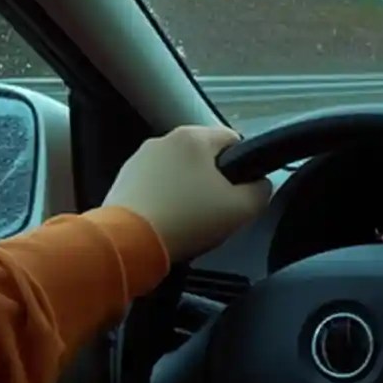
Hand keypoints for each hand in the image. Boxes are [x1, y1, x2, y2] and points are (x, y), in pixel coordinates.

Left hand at [103, 125, 271, 261]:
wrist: (127, 245)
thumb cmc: (187, 220)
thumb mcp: (242, 209)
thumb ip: (261, 190)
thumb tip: (259, 184)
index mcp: (194, 136)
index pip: (235, 140)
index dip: (244, 168)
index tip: (238, 195)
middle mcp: (164, 139)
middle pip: (204, 157)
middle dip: (212, 181)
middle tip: (216, 211)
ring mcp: (138, 159)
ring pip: (178, 172)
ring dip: (186, 190)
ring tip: (187, 221)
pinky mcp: (121, 180)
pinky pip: (154, 186)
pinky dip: (163, 200)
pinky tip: (165, 223)